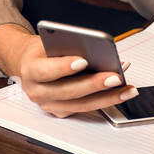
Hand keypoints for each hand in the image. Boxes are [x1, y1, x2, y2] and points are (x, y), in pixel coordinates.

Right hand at [0, 24, 137, 116]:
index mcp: (30, 70)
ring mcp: (48, 105)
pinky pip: (84, 108)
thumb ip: (67, 47)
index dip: (64, 67)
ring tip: (127, 88)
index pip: (46, 71)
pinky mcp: (60, 112)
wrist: (26, 63)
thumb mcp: (48, 41)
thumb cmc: (42, 50)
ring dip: (107, 98)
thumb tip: (97, 50)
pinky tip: (120, 92)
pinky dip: (104, 100)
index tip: (84, 60)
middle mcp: (37, 92)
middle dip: (94, 85)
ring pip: (80, 105)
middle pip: (67, 92)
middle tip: (115, 76)